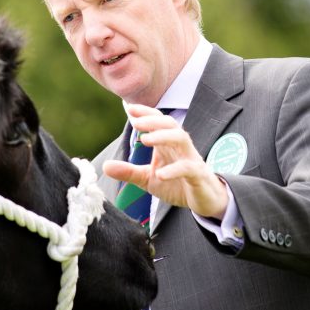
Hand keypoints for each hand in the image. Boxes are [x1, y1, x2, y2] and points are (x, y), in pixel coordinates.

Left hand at [103, 104, 227, 219]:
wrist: (205, 201)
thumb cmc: (176, 184)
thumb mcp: (148, 179)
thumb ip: (128, 172)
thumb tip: (105, 166)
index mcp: (168, 144)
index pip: (158, 122)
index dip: (146, 113)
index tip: (129, 108)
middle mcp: (180, 147)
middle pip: (170, 124)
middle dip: (153, 121)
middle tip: (136, 123)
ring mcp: (191, 159)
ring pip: (181, 139)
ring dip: (163, 136)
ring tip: (145, 140)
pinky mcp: (198, 175)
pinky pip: (188, 168)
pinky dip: (174, 169)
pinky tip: (160, 174)